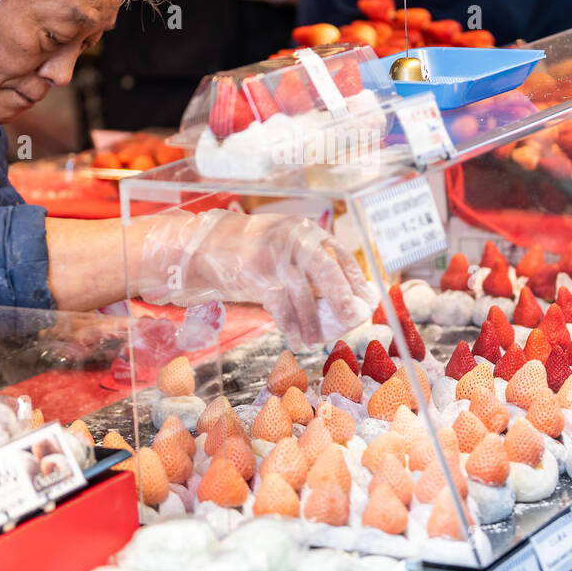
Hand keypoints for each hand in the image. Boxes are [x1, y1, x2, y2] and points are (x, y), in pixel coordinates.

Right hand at [138, 209, 376, 348]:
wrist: (205, 245)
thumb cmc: (249, 250)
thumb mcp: (282, 245)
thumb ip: (306, 262)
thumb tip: (338, 296)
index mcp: (305, 230)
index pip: (340, 254)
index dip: (355, 280)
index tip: (366, 301)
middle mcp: (293, 238)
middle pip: (328, 271)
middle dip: (343, 299)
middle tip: (353, 320)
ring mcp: (275, 257)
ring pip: (303, 295)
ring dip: (312, 323)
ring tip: (316, 340)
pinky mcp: (258, 276)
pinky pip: (281, 307)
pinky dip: (290, 326)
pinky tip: (296, 339)